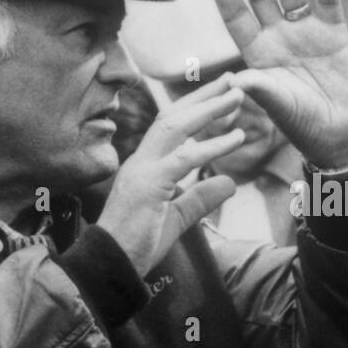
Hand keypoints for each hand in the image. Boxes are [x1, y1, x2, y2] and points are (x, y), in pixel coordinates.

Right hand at [95, 74, 244, 273]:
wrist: (111, 268)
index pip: (170, 125)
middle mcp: (141, 161)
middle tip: (232, 79)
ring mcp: (142, 171)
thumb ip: (200, 197)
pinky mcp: (148, 186)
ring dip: (208, 110)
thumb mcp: (177, 218)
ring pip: (175, 128)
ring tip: (237, 97)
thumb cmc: (137, 245)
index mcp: (145, 166)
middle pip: (172, 116)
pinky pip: (184, 159)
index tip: (220, 92)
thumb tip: (229, 181)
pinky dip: (212, 146)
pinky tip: (237, 138)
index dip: (195, 106)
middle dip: (203, 96)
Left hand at [203, 0, 347, 168]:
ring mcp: (307, 33)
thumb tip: (234, 79)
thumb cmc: (303, 125)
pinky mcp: (335, 34)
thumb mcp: (277, 106)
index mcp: (258, 54)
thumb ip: (258, 88)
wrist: (342, 136)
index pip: (235, 15)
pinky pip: (328, 0)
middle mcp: (279, 38)